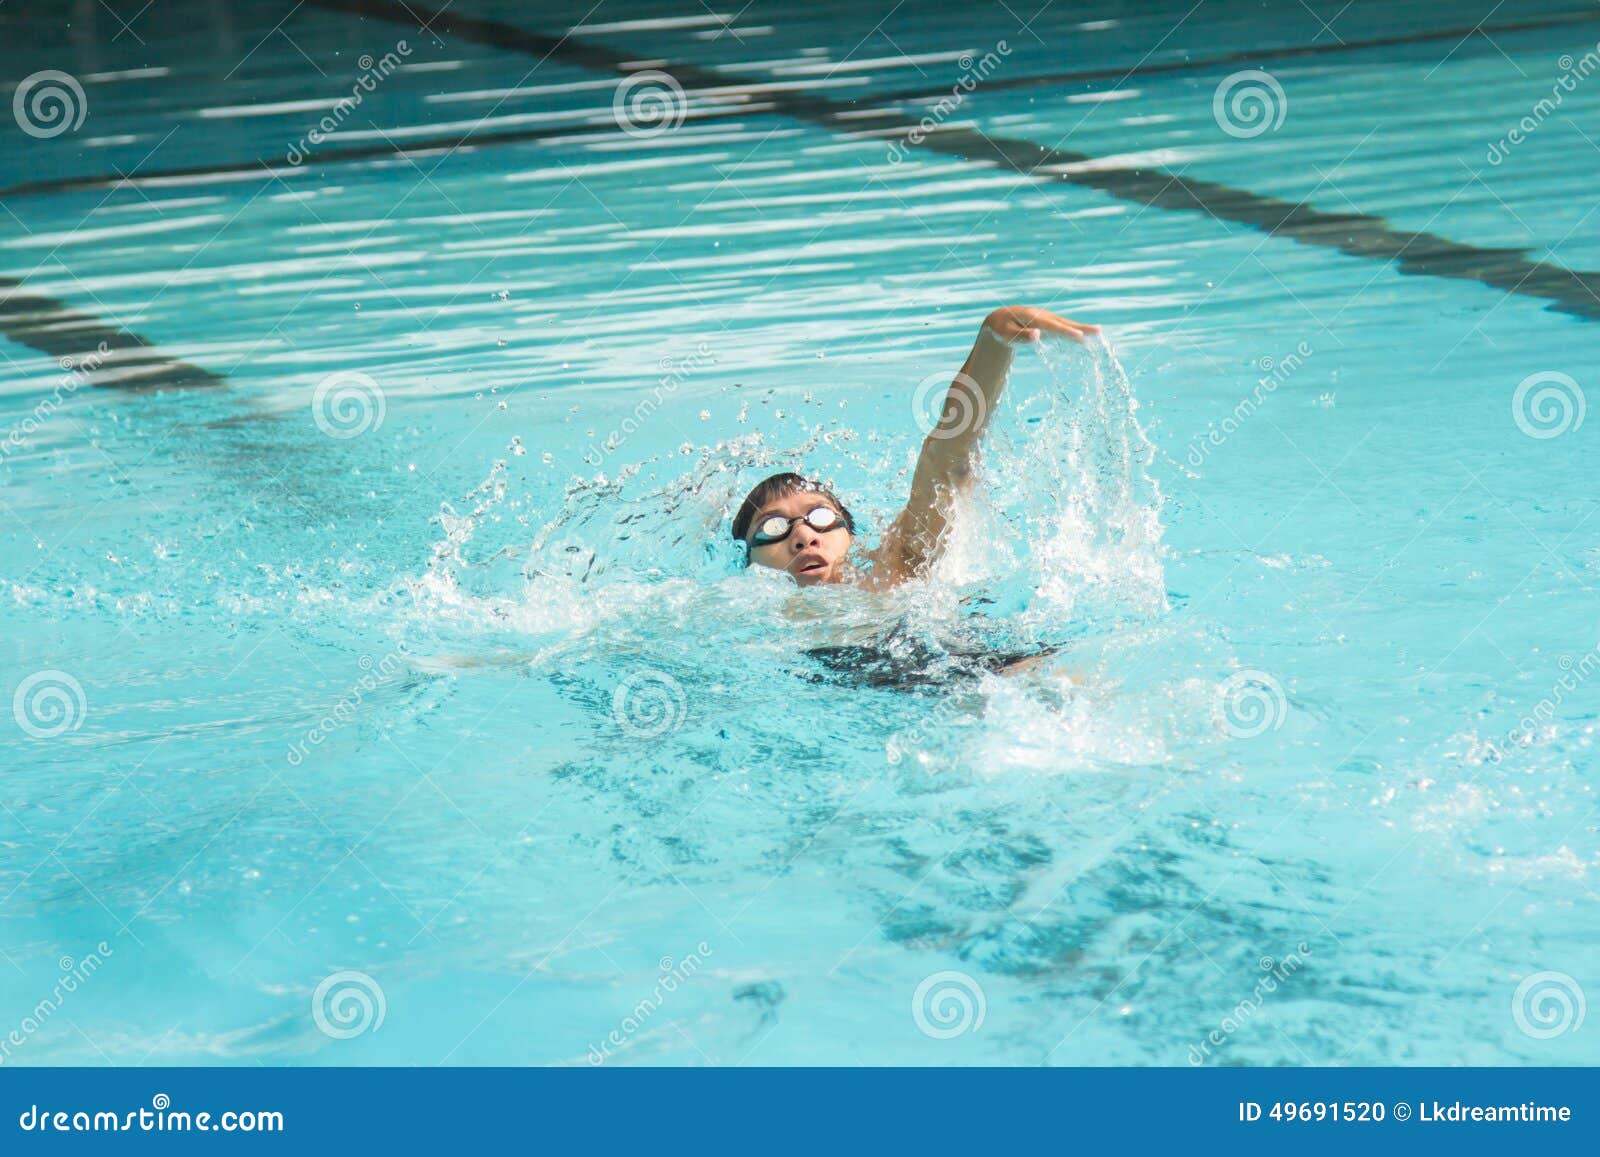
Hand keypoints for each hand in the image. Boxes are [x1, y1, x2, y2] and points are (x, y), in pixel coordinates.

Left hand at [983, 305, 1098, 343]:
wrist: (1001, 319)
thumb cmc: (1002, 329)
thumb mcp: (1006, 334)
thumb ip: (1020, 336)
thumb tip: (1037, 336)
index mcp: (1033, 318)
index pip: (1052, 326)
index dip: (1065, 331)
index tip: (1078, 335)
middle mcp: (1043, 316)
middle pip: (1064, 323)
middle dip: (1081, 327)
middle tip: (1098, 331)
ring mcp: (1047, 319)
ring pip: (1066, 324)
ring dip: (1082, 328)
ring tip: (1098, 332)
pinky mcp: (1049, 324)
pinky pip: (1064, 327)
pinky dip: (1075, 331)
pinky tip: (1085, 338)